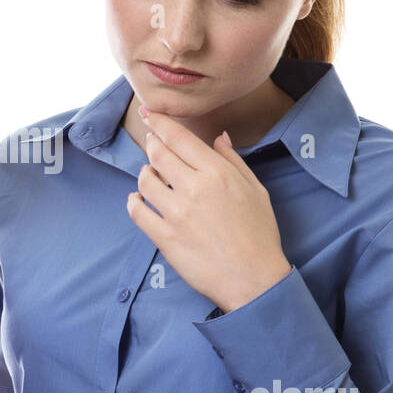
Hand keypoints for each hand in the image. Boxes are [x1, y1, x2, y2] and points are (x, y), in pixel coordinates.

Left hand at [127, 107, 290, 312]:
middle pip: (158, 154)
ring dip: (145, 174)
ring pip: (144, 181)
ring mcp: (176, 213)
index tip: (148, 113)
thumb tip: (220, 137)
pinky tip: (138, 201)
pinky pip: (137, 212)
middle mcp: (194, 188)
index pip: (180, 138)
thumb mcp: (256, 190)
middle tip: (152, 143)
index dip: (160, 121)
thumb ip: (234, 160)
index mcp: (217, 173)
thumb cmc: (259, 234)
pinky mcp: (164, 237)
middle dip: (152, 144)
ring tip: (151, 176)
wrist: (254, 279)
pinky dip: (133, 202)